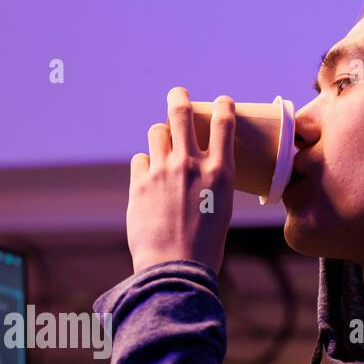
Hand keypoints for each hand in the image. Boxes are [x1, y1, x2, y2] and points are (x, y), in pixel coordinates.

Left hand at [126, 87, 236, 274]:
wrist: (175, 270)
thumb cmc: (205, 248)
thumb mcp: (221, 210)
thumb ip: (211, 184)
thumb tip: (201, 172)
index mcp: (219, 172)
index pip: (224, 122)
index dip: (223, 105)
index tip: (221, 102)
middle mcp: (190, 164)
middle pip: (181, 112)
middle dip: (178, 97)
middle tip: (178, 93)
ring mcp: (162, 172)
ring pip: (157, 132)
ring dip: (161, 134)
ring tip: (163, 142)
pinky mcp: (139, 184)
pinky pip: (140, 159)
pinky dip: (145, 165)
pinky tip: (148, 177)